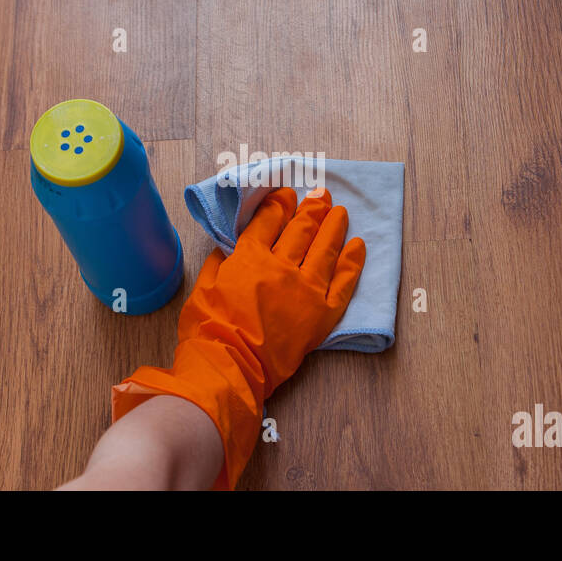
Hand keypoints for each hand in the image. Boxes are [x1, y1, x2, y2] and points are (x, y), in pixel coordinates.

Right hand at [181, 186, 364, 397]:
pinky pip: (343, 283)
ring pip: (325, 249)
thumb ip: (218, 263)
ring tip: (340, 213)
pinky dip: (352, 263)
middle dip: (312, 208)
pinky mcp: (322, 314)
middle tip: (321, 196)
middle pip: (302, 229)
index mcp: (249, 257)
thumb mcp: (203, 287)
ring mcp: (306, 289)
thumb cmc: (208, 329)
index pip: (269, 219)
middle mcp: (281, 266)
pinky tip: (358, 246)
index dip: (280, 203)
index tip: (288, 194)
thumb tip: (228, 250)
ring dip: (334, 227)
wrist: (229, 366)